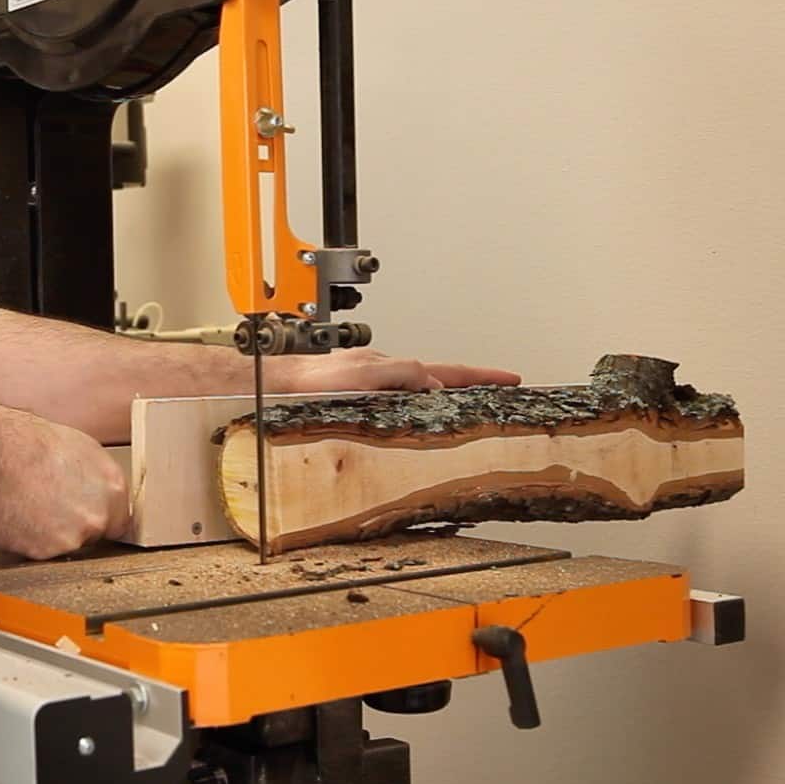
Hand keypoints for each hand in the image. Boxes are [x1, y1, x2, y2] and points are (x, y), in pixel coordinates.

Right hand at [0, 406, 128, 559]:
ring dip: (51, 533)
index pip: (119, 519)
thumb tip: (99, 491)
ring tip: (29, 506)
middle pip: (95, 534)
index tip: (83, 514)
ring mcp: (73, 536)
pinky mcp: (46, 551)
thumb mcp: (79, 448)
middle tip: (49, 506)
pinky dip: (29, 540)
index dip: (99, 517)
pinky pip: (41, 552)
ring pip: (66, 544)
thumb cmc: (27, 444)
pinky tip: (18, 516)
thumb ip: (97, 479)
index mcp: (113, 487)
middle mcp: (98, 514)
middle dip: (75, 525)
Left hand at [266, 348, 519, 393]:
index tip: (510, 379)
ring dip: (444, 394)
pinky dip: (415, 404)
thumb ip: (398, 373)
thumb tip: (432, 382)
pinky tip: (413, 414)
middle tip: (500, 389)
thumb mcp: (360, 374)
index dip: (480, 377)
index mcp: (392, 368)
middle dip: (471, 384)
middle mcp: (384, 373)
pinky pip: (396, 399)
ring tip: (467, 403)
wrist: (274, 386)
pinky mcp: (357, 395)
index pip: (446, 372)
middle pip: (437, 377)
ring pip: (416, 388)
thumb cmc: (309, 382)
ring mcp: (371, 383)